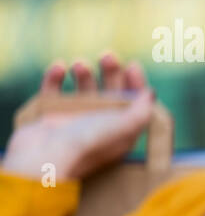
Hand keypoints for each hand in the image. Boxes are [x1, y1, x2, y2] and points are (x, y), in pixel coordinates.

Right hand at [1, 53, 153, 181]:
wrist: (43, 159)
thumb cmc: (86, 144)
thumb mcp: (122, 128)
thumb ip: (141, 113)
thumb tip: (151, 94)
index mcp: (121, 131)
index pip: (134, 105)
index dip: (136, 84)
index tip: (133, 66)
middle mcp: (99, 126)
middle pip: (110, 93)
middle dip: (112, 72)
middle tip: (107, 56)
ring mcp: (73, 121)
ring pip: (82, 90)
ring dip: (84, 73)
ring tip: (79, 65)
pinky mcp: (48, 116)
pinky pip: (53, 91)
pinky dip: (55, 77)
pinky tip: (58, 67)